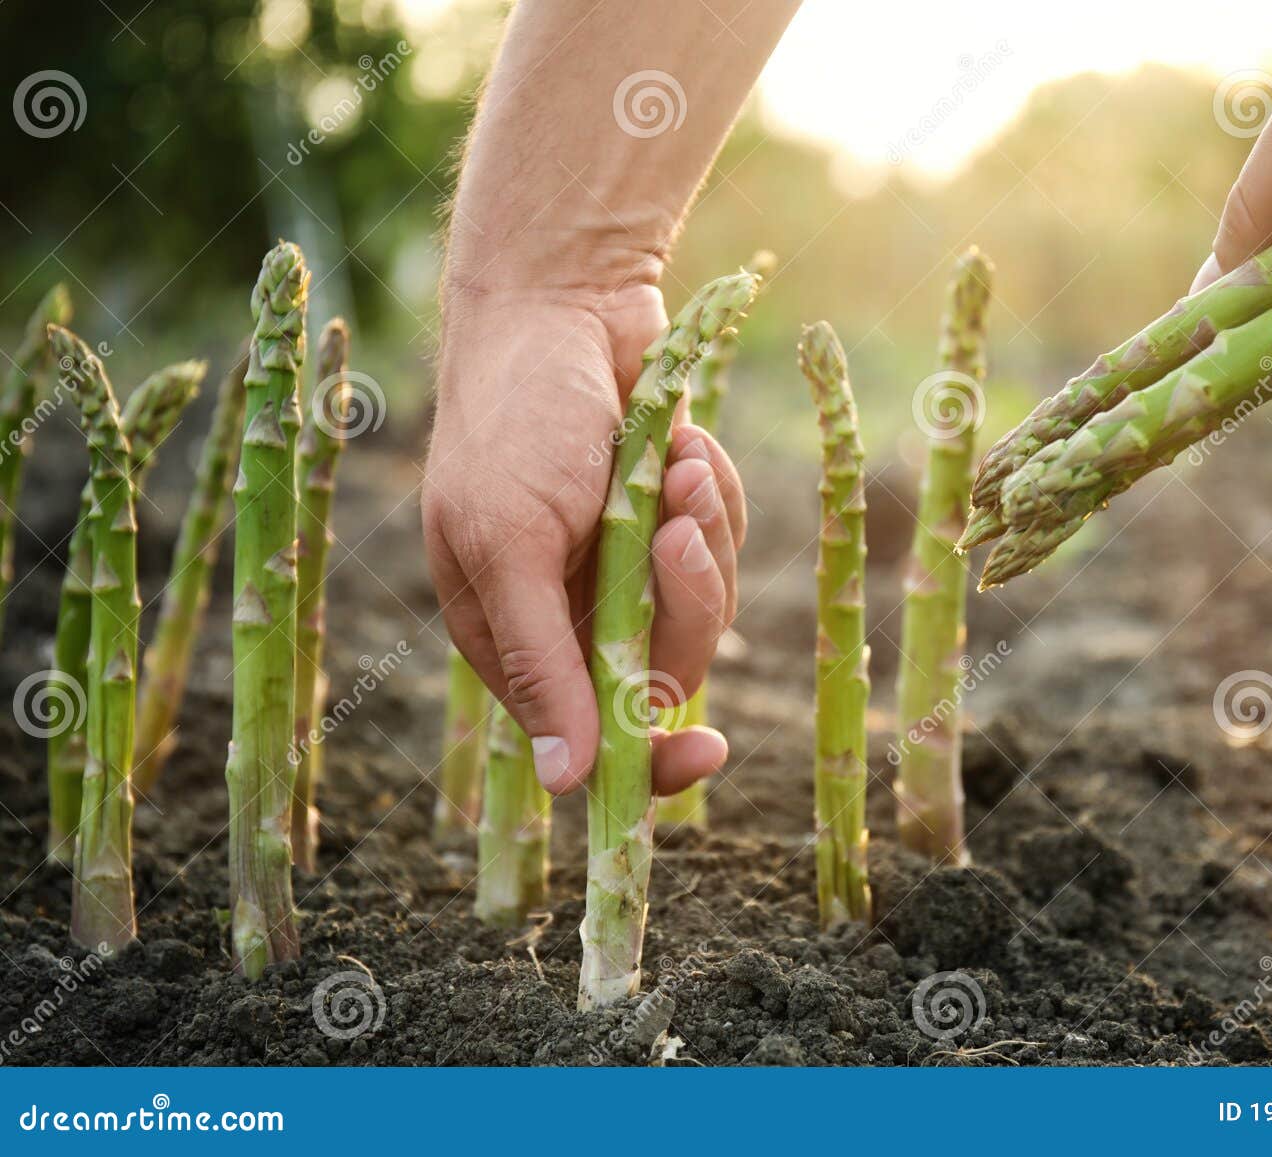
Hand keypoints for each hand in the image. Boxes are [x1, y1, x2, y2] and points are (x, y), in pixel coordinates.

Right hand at [422, 283, 745, 794]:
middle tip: (673, 528)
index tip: (708, 751)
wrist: (564, 302)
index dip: (648, 758)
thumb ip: (542, 663)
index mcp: (509, 634)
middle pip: (665, 673)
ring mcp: (623, 567)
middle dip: (682, 599)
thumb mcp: (513, 543)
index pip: (585, 741)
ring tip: (673, 461)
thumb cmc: (517, 418)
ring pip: (704, 608)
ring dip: (701, 533)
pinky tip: (677, 440)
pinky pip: (722, 546)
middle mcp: (569, 612)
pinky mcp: (669, 521)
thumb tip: (563, 782)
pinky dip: (710, 495)